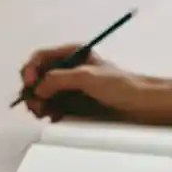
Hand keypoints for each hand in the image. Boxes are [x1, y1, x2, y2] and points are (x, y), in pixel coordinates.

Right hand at [18, 44, 153, 122]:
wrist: (142, 106)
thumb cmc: (121, 86)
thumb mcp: (88, 77)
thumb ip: (59, 79)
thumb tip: (37, 88)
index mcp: (72, 54)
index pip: (40, 58)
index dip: (30, 70)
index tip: (30, 85)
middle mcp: (68, 69)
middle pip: (37, 77)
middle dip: (32, 90)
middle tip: (36, 106)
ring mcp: (70, 88)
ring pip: (42, 94)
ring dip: (38, 103)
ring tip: (44, 113)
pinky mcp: (73, 105)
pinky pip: (51, 107)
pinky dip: (48, 112)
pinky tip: (53, 117)